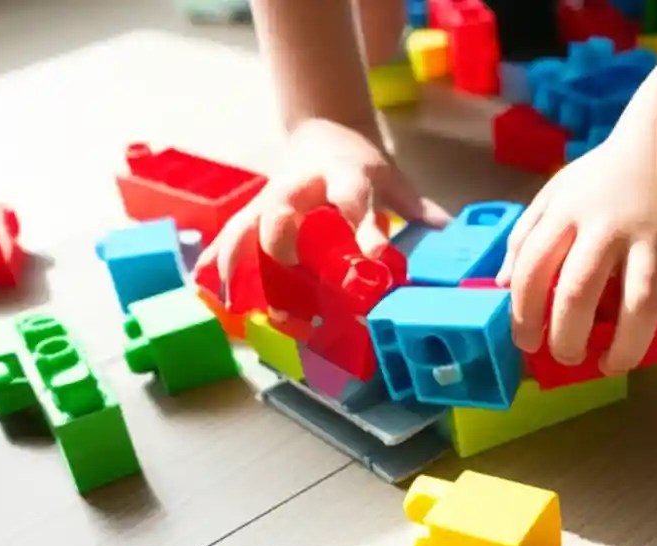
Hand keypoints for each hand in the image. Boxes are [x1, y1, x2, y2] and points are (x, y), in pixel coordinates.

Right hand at [195, 119, 449, 301]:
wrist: (321, 132)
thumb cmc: (359, 164)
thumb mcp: (391, 178)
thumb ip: (415, 206)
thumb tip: (449, 230)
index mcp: (342, 176)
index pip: (352, 200)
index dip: (363, 230)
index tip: (375, 261)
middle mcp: (300, 187)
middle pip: (283, 211)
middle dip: (283, 244)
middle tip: (293, 280)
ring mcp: (271, 199)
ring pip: (247, 226)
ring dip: (240, 263)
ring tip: (238, 302)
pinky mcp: (252, 212)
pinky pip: (230, 236)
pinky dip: (217, 261)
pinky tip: (207, 288)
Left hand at [496, 133, 656, 374]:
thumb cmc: (600, 182)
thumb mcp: (553, 197)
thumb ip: (524, 238)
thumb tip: (503, 286)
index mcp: (567, 216)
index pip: (532, 271)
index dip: (523, 316)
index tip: (528, 343)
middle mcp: (607, 229)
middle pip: (579, 294)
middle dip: (567, 339)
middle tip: (568, 357)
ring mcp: (654, 240)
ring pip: (640, 305)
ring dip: (625, 348)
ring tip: (613, 364)